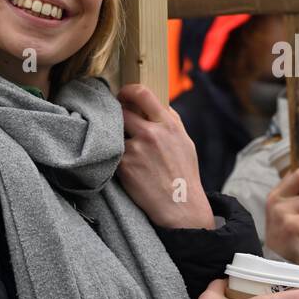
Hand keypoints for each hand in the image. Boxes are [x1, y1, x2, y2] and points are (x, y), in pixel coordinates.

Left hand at [116, 84, 213, 229]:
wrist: (181, 207)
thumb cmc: (184, 174)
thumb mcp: (185, 141)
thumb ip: (170, 120)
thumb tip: (156, 102)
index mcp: (169, 124)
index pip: (142, 93)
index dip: (128, 91)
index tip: (122, 95)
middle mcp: (152, 133)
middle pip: (122, 110)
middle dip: (117, 113)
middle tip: (115, 119)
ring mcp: (136, 149)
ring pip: (115, 132)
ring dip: (115, 137)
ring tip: (123, 147)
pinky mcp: (124, 166)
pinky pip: (113, 152)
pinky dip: (114, 155)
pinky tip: (122, 164)